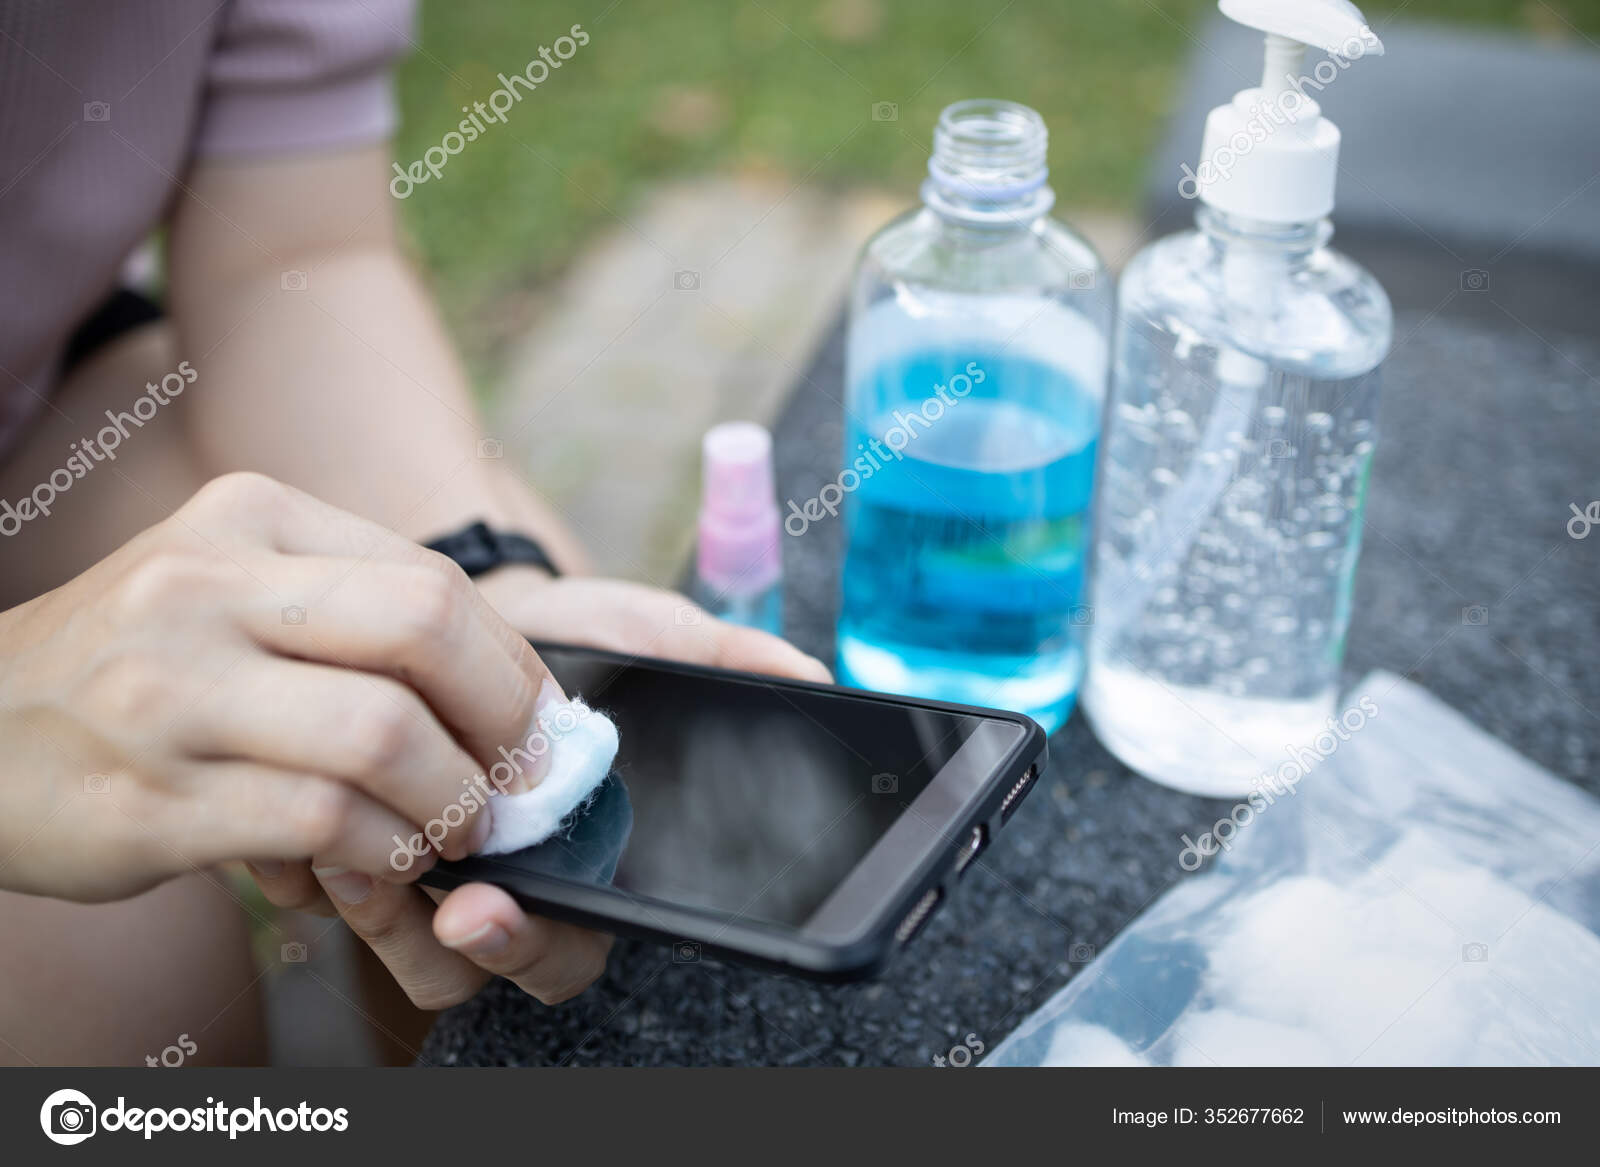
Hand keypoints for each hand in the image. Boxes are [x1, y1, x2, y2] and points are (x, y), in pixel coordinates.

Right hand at [0, 472, 557, 901]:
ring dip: (452, 800)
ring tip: (460, 831)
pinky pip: (321, 822)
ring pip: (383, 734)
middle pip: (425, 629)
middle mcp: (204, 585)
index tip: (544, 725)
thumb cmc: (137, 665)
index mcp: (249, 517)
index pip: (431, 581)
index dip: (512, 666)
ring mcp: (170, 689)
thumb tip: (511, 691)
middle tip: (527, 782)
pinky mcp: (151, 797)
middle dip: (505, 719)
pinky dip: (384, 850)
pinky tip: (385, 860)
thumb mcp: (232, 587)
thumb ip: (353, 612)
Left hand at [265, 568, 832, 1010]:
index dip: (534, 944)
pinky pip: (339, 905)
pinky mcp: (366, 850)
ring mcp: (438, 877)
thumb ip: (729, 658)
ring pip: (406, 954)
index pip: (576, 945)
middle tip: (411, 886)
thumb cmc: (573, 633)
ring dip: (372, 910)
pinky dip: (313, 871)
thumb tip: (810, 676)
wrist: (460, 603)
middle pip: (482, 971)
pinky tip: (302, 817)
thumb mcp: (651, 634)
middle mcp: (517, 886)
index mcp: (589, 857)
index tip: (485, 910)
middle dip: (442, 942)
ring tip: (341, 840)